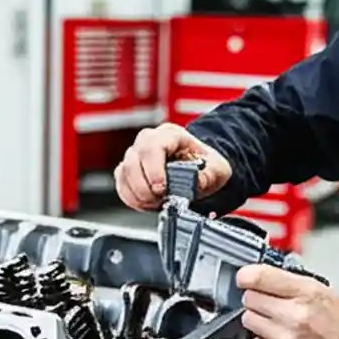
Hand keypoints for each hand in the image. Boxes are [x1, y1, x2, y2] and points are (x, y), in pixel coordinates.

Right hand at [114, 123, 233, 211]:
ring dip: (137, 194)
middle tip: (159, 199)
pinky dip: (132, 198)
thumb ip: (205, 178)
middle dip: (144, 186)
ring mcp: (137, 155)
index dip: (154, 169)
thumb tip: (190, 186)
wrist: (202, 169)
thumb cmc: (206, 165)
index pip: (152, 146)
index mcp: (171, 135)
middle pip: (133, 159)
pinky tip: (147, 203)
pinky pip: (121, 185)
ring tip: (156, 202)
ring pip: (124, 172)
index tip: (162, 189)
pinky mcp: (129, 171)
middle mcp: (149, 141)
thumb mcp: (217, 170)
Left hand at [237, 264, 338, 338]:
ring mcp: (286, 338)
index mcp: (307, 293)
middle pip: (249, 298)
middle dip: (255, 298)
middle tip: (269, 303)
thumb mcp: (323, 293)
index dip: (247, 276)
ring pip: (248, 320)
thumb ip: (292, 282)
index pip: (261, 277)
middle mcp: (295, 315)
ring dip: (257, 319)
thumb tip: (264, 274)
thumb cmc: (337, 328)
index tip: (244, 278)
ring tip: (276, 322)